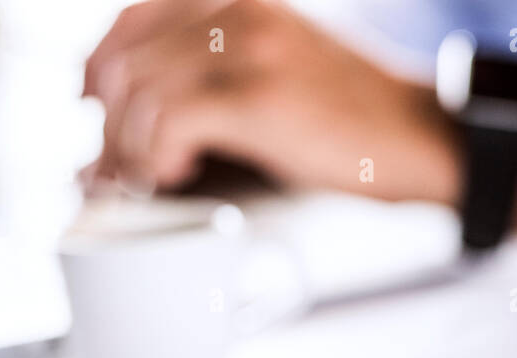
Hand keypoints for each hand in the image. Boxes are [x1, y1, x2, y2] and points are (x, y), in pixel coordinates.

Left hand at [83, 0, 459, 201]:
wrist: (421, 137)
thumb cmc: (355, 119)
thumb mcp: (280, 68)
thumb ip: (218, 70)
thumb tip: (145, 114)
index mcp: (241, 0)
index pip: (134, 18)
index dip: (101, 67)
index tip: (95, 107)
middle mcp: (239, 10)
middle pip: (125, 61)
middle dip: (108, 125)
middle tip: (117, 168)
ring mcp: (249, 49)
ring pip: (138, 95)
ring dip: (129, 150)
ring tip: (150, 179)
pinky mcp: (260, 97)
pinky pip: (168, 122)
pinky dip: (157, 156)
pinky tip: (176, 173)